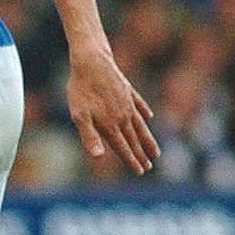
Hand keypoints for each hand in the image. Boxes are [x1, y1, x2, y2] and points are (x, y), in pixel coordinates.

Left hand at [67, 44, 159, 174]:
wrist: (92, 62)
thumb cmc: (81, 90)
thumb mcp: (79, 116)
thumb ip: (90, 137)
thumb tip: (99, 157)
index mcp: (111, 125)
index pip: (123, 148)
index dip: (131, 160)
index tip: (140, 171)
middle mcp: (123, 116)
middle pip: (134, 139)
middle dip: (141, 154)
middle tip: (149, 166)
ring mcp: (127, 103)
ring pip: (141, 125)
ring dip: (148, 139)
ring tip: (155, 151)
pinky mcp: (128, 91)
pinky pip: (139, 105)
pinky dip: (144, 112)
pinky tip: (149, 116)